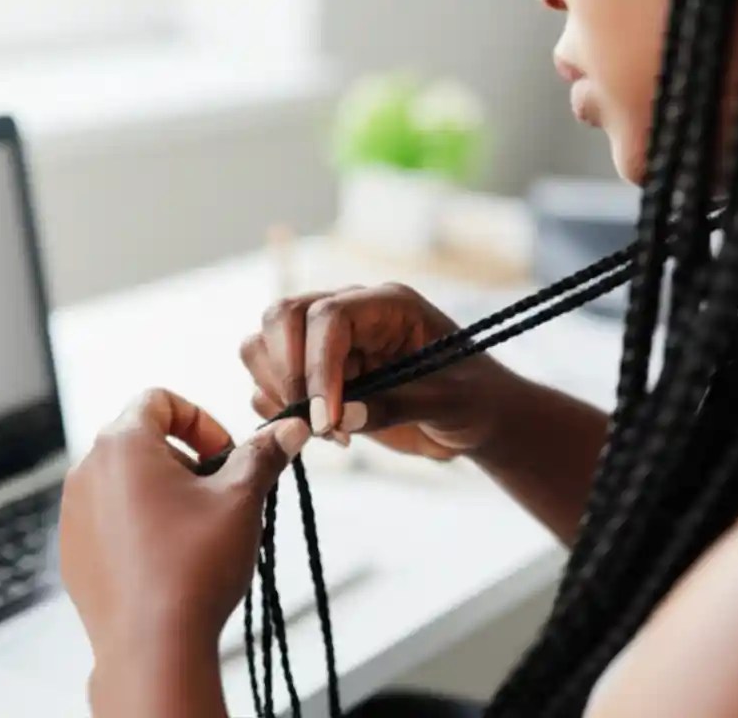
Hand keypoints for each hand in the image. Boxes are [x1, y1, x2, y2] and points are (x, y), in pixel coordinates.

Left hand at [59, 389, 310, 717]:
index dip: (201, 420)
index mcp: (122, 444)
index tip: (226, 456)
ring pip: (125, 482)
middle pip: (141, 441)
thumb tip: (288, 429)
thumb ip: (263, 455)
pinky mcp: (72, 551)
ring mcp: (73, 513)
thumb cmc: (195, 567)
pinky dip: (140, 527)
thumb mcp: (242, 501)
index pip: (159, 399)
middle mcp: (86, 471)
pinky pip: (108, 521)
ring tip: (199, 532)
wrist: (152, 647)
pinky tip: (170, 561)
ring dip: (164, 494)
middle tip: (220, 497)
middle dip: (187, 460)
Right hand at [241, 283, 509, 459]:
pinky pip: (267, 380)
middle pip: (281, 316)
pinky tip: (322, 433)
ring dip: (277, 391)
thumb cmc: (474, 400)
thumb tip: (342, 416)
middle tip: (314, 422)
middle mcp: (348, 313)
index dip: (319, 366)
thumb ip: (397, 405)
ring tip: (324, 430)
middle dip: (285, 371)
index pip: (328, 315)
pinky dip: (277, 409)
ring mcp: (325, 342)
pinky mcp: (313, 373)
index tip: (329, 418)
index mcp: (387, 305)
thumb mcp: (449, 403)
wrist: (475, 419)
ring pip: (263, 344)